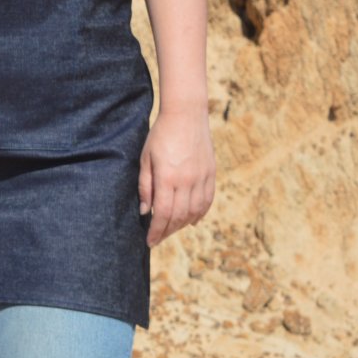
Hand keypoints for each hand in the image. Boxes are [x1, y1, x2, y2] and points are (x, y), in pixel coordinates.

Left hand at [139, 104, 215, 245]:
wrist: (186, 115)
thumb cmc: (160, 135)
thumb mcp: (146, 158)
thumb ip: (146, 186)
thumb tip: (145, 211)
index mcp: (168, 178)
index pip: (163, 213)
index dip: (156, 231)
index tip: (150, 241)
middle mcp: (187, 181)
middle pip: (179, 216)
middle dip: (167, 231)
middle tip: (158, 239)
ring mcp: (201, 178)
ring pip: (194, 211)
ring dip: (182, 225)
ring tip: (171, 230)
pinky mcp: (211, 174)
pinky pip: (207, 200)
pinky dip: (199, 214)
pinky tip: (191, 221)